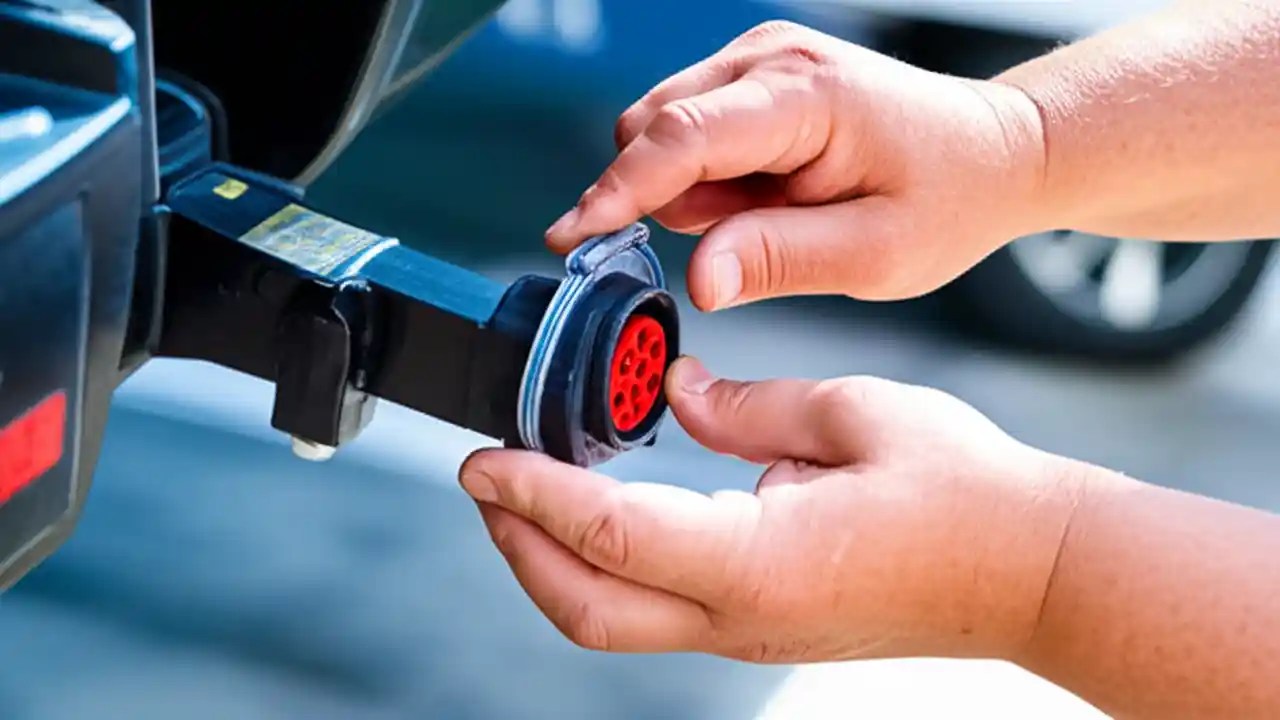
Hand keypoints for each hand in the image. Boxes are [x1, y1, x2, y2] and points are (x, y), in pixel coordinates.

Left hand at [458, 358, 1080, 662]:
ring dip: (553, 560)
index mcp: (762, 562)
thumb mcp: (854, 414)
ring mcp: (751, 637)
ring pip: (612, 621)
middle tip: (486, 477)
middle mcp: (743, 618)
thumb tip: (677, 391)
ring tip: (527, 494)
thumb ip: (747, 404)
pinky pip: (655, 614)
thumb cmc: (966, 492)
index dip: (534, 494)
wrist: (1032, 571)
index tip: (482, 457)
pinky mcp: (762, 631)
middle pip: (586, 608)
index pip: (613, 533)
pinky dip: (605, 568)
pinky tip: (603, 516)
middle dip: (517, 545)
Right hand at [544, 21, 1048, 308]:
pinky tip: (769, 197)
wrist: (992, 154)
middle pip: (654, 127)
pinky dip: (710, 179)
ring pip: (664, 131)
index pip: (682, 138)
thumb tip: (696, 279)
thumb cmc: (948, 198)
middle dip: (661, 198)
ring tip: (777, 217)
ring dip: (692, 192)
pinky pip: (692, 133)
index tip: (571, 235)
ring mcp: (762, 62)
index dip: (618, 191)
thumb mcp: (873, 255)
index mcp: (807, 97)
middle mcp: (774, 61)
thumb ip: (777, 261)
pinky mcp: (756, 78)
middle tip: (738, 246)